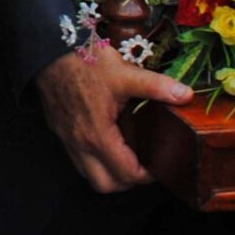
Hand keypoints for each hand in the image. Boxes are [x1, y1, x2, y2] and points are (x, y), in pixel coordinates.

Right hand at [34, 47, 191, 192]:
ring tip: (126, 155)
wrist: (48, 50)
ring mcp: (67, 139)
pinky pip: (77, 158)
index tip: (159, 164)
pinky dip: (94, 159)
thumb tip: (186, 94)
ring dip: (108, 172)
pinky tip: (106, 139)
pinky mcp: (60, 130)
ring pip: (88, 174)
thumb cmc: (85, 61)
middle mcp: (80, 143)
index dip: (147, 175)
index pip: (126, 173)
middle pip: (105, 185)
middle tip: (143, 165)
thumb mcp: (125, 73)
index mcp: (98, 135)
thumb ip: (157, 86)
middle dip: (127, 182)